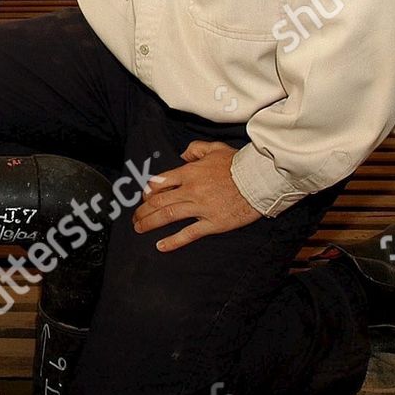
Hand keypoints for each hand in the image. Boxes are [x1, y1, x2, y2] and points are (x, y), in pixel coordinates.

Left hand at [132, 141, 261, 251]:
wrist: (260, 179)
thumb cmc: (238, 164)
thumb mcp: (213, 148)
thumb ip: (194, 150)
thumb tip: (182, 156)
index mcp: (188, 173)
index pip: (159, 183)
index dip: (148, 192)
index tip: (143, 199)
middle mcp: (190, 190)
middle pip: (158, 202)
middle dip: (142, 211)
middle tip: (134, 218)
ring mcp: (200, 208)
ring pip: (167, 216)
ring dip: (149, 223)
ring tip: (139, 229)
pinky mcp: (213, 223)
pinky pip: (188, 234)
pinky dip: (173, 241)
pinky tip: (160, 246)